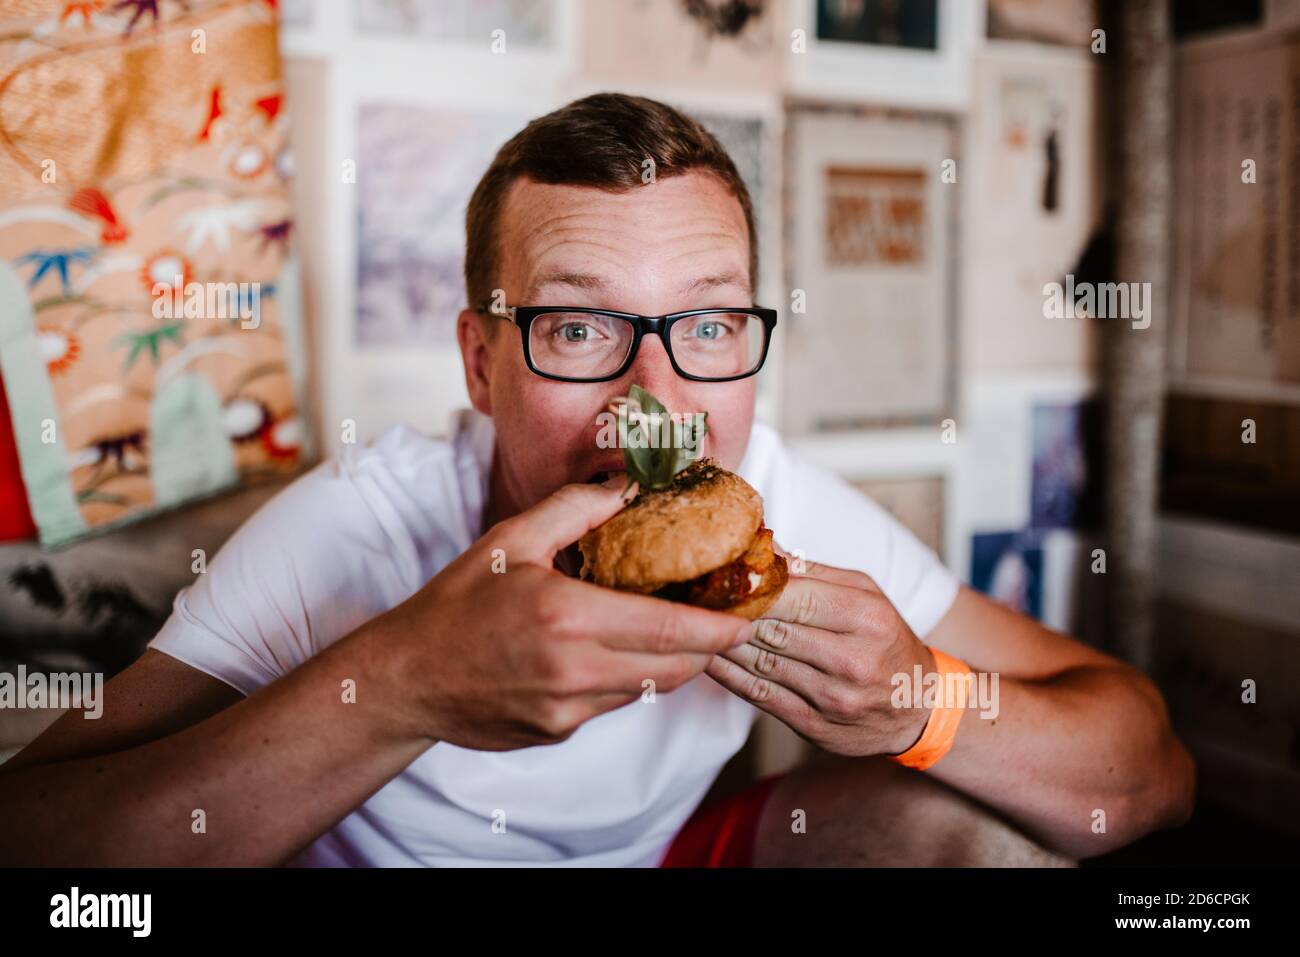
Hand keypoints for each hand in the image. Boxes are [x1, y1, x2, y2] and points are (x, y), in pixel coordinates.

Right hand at [372, 477, 752, 750]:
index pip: (672, 629)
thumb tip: (628, 486)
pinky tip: (604, 648)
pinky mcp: (559, 731)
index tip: (748, 612)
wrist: (406, 679)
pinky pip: (614, 703)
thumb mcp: (510, 539)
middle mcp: (575, 671)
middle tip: (722, 614)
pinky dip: (624, 676)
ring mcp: (568, 710)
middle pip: (675, 666)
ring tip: (667, 624)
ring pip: (649, 687)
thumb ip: (576, 508)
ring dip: (667, 659)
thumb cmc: (454, 605)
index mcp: (568, 618)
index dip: (720, 626)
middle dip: (706, 643)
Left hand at [705, 547, 936, 757]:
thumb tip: (764, 546)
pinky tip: (706, 655)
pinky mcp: (813, 726)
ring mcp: (832, 698)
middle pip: (776, 631)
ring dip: (722, 642)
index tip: (725, 574)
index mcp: (868, 619)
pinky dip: (727, 674)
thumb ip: (813, 572)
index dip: (755, 587)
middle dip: (732, 612)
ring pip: (761, 664)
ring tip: (692, 620)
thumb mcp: (866, 596)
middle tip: (696, 594)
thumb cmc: (885, 639)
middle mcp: (853, 661)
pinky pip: (759, 695)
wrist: (918, 706)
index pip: (800, 598)